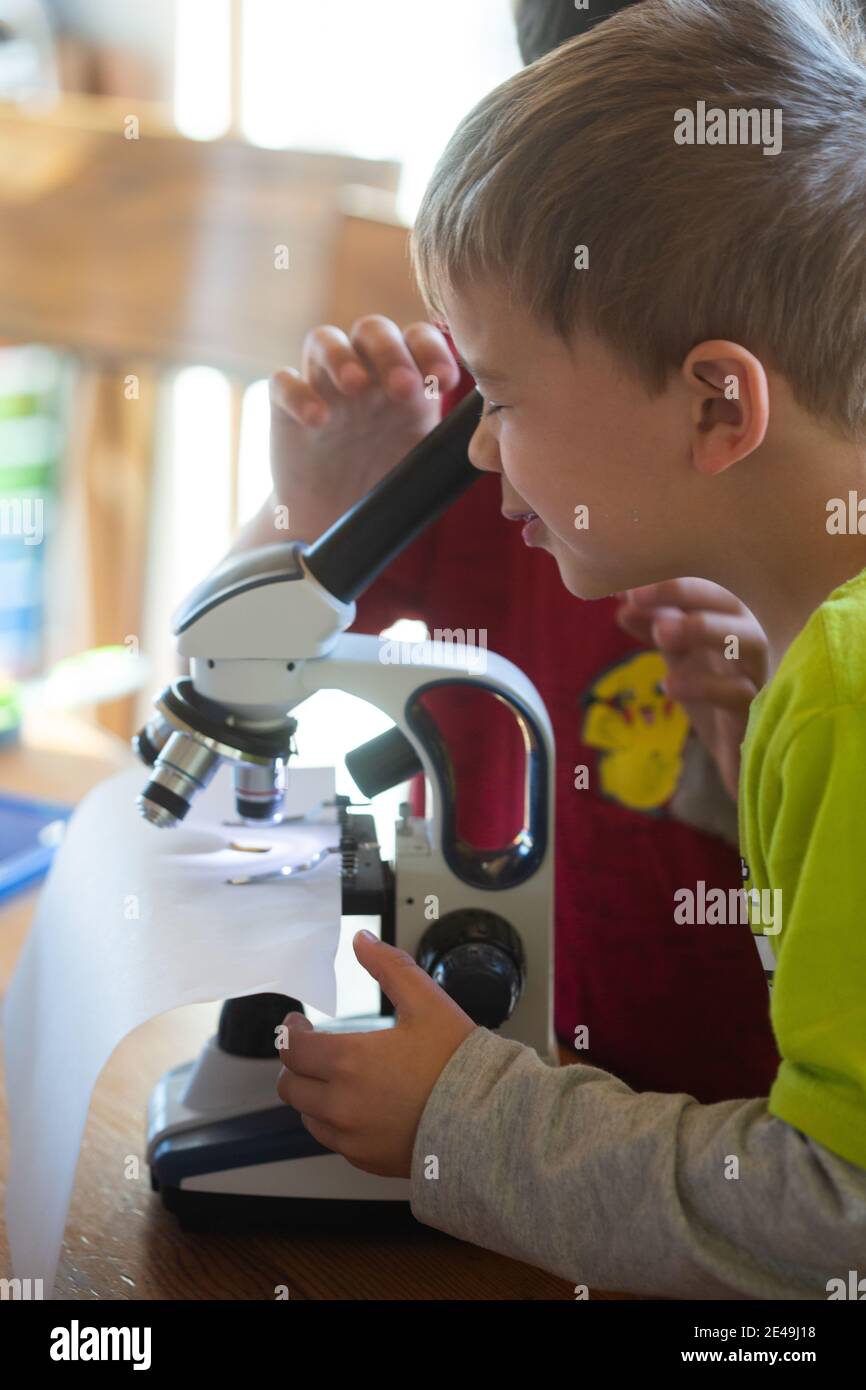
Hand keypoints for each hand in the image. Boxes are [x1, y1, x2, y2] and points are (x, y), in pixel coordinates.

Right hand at [268, 316, 460, 540]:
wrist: (335, 519)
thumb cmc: (384, 481)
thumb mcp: (424, 460)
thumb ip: (452, 440)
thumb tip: (496, 435)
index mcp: (403, 378)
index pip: (418, 339)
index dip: (432, 349)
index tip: (444, 380)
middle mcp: (364, 371)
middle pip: (373, 329)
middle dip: (389, 352)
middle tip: (403, 387)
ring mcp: (322, 384)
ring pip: (325, 339)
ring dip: (341, 357)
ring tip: (356, 389)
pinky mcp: (285, 407)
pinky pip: (284, 382)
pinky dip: (298, 394)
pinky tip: (318, 420)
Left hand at [276, 931, 475, 1177]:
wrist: (489, 1121)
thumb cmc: (459, 1065)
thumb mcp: (427, 1002)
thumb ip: (389, 967)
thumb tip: (362, 940)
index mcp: (349, 1062)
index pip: (292, 1049)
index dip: (290, 1032)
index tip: (297, 1024)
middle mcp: (342, 1104)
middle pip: (290, 1086)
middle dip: (296, 1064)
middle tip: (311, 1050)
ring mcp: (352, 1137)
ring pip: (307, 1116)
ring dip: (312, 1095)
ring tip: (334, 1078)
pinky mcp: (366, 1160)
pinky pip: (333, 1140)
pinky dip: (335, 1122)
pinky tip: (358, 1106)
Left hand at [614, 578, 767, 800]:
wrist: (740, 750)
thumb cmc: (714, 690)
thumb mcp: (679, 655)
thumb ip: (655, 627)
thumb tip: (623, 604)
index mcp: (729, 616)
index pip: (706, 581)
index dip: (667, 577)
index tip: (625, 583)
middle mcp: (750, 635)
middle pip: (729, 599)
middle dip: (683, 591)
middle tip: (637, 595)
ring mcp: (760, 670)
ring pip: (745, 639)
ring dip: (701, 629)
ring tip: (660, 633)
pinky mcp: (761, 708)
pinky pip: (738, 692)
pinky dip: (703, 686)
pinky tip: (669, 685)